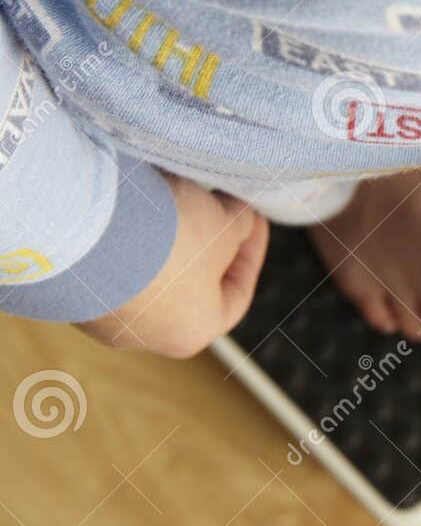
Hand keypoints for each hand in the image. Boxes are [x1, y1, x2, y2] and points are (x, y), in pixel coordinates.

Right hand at [77, 175, 268, 356]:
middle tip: (207, 201)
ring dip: (158, 230)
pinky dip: (120, 229)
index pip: (235, 297)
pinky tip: (127, 199)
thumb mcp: (224, 224)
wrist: (82, 231)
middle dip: (201, 239)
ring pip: (142, 268)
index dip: (250, 253)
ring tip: (166, 191)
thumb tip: (238, 218)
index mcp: (192, 331)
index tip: (251, 218)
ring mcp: (98, 314)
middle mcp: (142, 334)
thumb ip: (240, 225)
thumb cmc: (170, 240)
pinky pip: (103, 257)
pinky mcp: (65, 286)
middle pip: (187, 282)